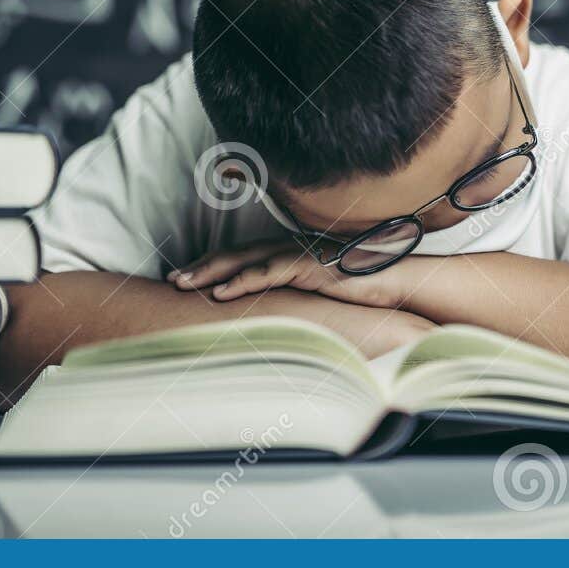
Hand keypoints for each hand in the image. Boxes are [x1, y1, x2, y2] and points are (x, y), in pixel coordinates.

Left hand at [167, 242, 418, 310]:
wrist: (398, 281)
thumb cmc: (362, 290)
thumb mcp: (321, 294)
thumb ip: (297, 298)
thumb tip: (278, 318)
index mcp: (289, 254)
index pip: (241, 257)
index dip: (212, 265)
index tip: (184, 278)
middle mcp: (289, 249)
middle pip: (234, 254)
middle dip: (199, 266)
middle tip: (170, 281)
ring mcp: (298, 255)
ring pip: (244, 260)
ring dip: (209, 272)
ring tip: (182, 284)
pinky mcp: (309, 266)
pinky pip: (269, 272)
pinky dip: (242, 280)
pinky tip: (221, 292)